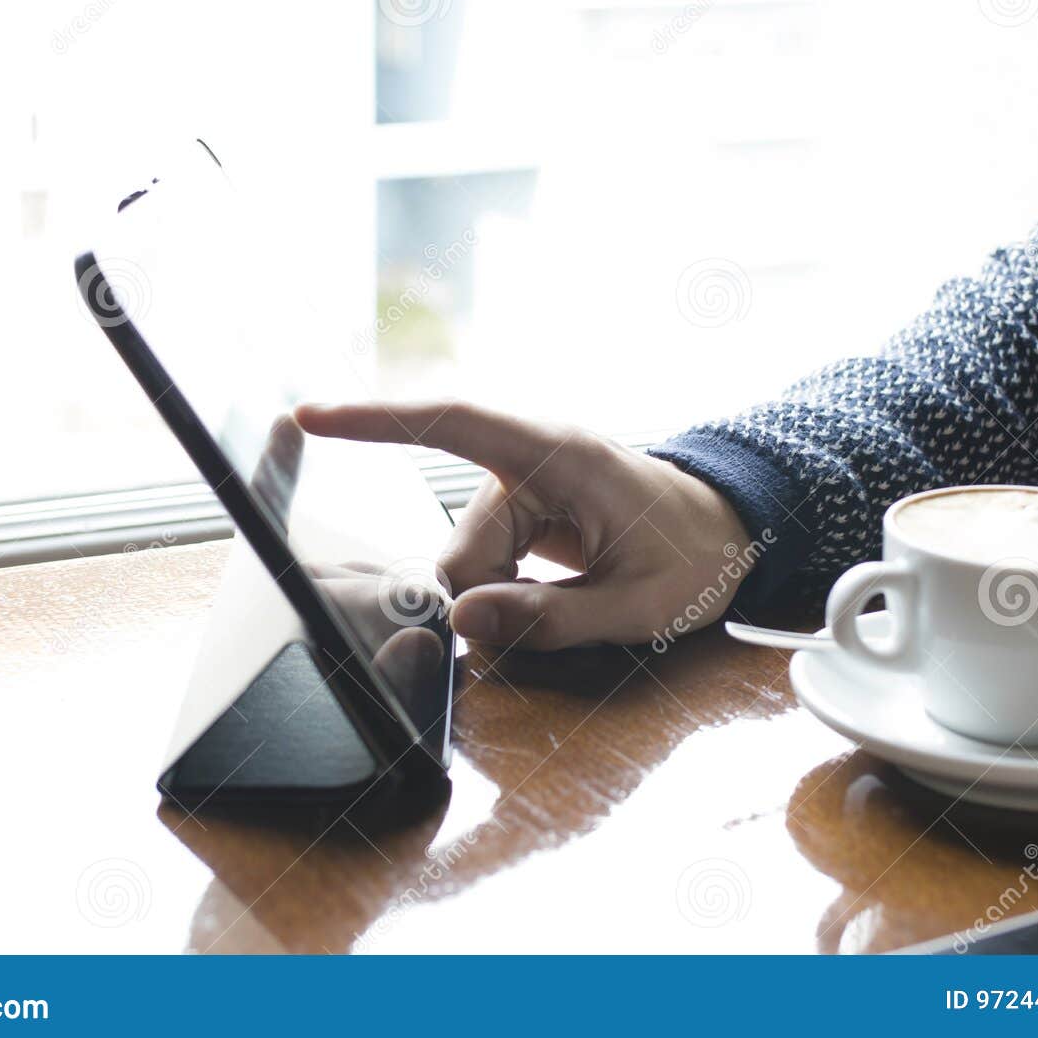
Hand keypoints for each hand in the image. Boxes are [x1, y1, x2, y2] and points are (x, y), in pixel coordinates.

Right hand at [294, 400, 758, 650]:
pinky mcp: (520, 516)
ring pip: (467, 564)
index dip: (378, 420)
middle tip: (552, 620)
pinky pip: (483, 565)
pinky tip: (548, 596)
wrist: (727, 535)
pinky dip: (503, 593)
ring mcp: (522, 490)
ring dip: (502, 599)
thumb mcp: (639, 605)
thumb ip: (552, 618)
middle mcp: (529, 463)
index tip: (310, 416)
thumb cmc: (696, 556)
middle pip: (460, 546)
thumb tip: (462, 619)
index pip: (454, 423)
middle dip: (487, 599)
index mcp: (560, 455)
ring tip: (573, 600)